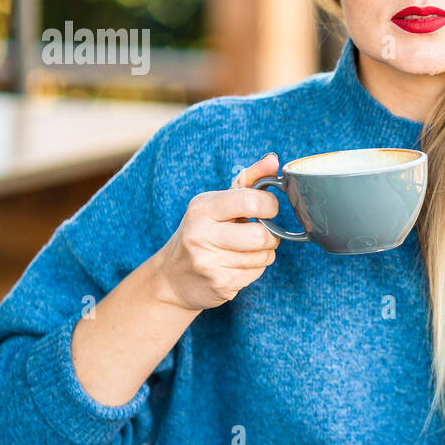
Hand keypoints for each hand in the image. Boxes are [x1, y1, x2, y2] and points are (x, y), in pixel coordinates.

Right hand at [152, 153, 282, 310]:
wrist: (171, 278)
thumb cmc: (202, 232)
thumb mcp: (217, 203)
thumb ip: (248, 180)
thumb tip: (274, 160)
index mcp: (203, 207)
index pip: (252, 201)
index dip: (270, 206)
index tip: (266, 210)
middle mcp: (201, 234)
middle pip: (263, 235)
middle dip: (270, 236)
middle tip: (258, 234)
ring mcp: (208, 262)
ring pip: (264, 256)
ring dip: (262, 254)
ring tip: (243, 251)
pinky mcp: (219, 284)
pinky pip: (257, 273)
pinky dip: (254, 270)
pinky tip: (235, 266)